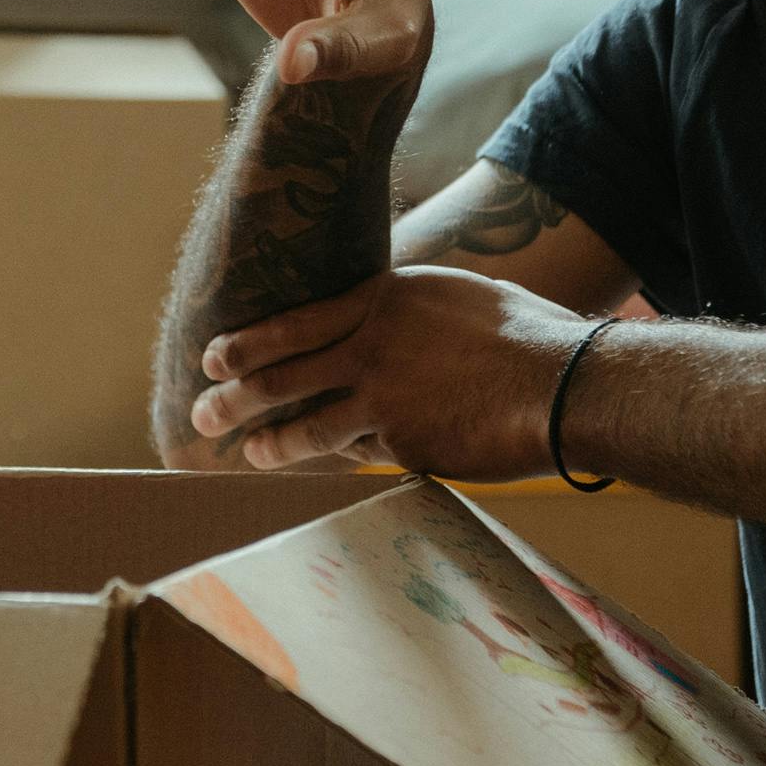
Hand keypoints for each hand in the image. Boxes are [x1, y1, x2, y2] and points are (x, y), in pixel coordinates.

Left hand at [188, 264, 605, 480]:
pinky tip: (325, 469)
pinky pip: (361, 456)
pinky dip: (340, 463)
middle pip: (281, 376)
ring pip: (308, 428)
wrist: (562, 384)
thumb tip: (378, 315)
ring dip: (271, 442)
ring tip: (248, 452)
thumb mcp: (453, 297)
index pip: (293, 323)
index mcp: (381, 302)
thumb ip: (404, 308)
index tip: (214, 356)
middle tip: (203, 412)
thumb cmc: (522, 333)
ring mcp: (383, 402)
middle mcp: (369, 349)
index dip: (247, 343)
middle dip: (234, 396)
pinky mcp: (402, 447)